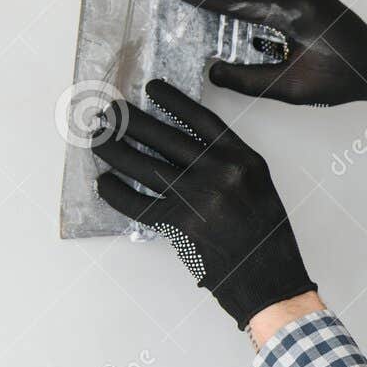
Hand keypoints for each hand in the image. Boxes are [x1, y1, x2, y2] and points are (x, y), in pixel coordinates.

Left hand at [91, 79, 316, 327]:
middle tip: (110, 112)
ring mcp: (196, 198)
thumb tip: (185, 147)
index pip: (200, 119)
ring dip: (113, 149)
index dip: (172, 100)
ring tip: (98, 139)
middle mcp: (219, 172)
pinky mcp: (178, 225)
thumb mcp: (258, 186)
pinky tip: (105, 183)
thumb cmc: (266, 236)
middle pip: (163, 136)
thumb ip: (227, 163)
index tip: (151, 89)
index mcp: (243, 159)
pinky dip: (115, 192)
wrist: (269, 277)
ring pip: (142, 166)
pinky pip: (135, 203)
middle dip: (129, 121)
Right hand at [170, 0, 366, 107]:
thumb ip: (247, 80)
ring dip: (241, 12)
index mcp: (295, 12)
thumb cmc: (341, 79)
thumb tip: (214, 71)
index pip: (237, 1)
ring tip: (228, 38)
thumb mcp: (290, 88)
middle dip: (219, 8)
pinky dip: (258, 12)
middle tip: (196, 24)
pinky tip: (257, 35)